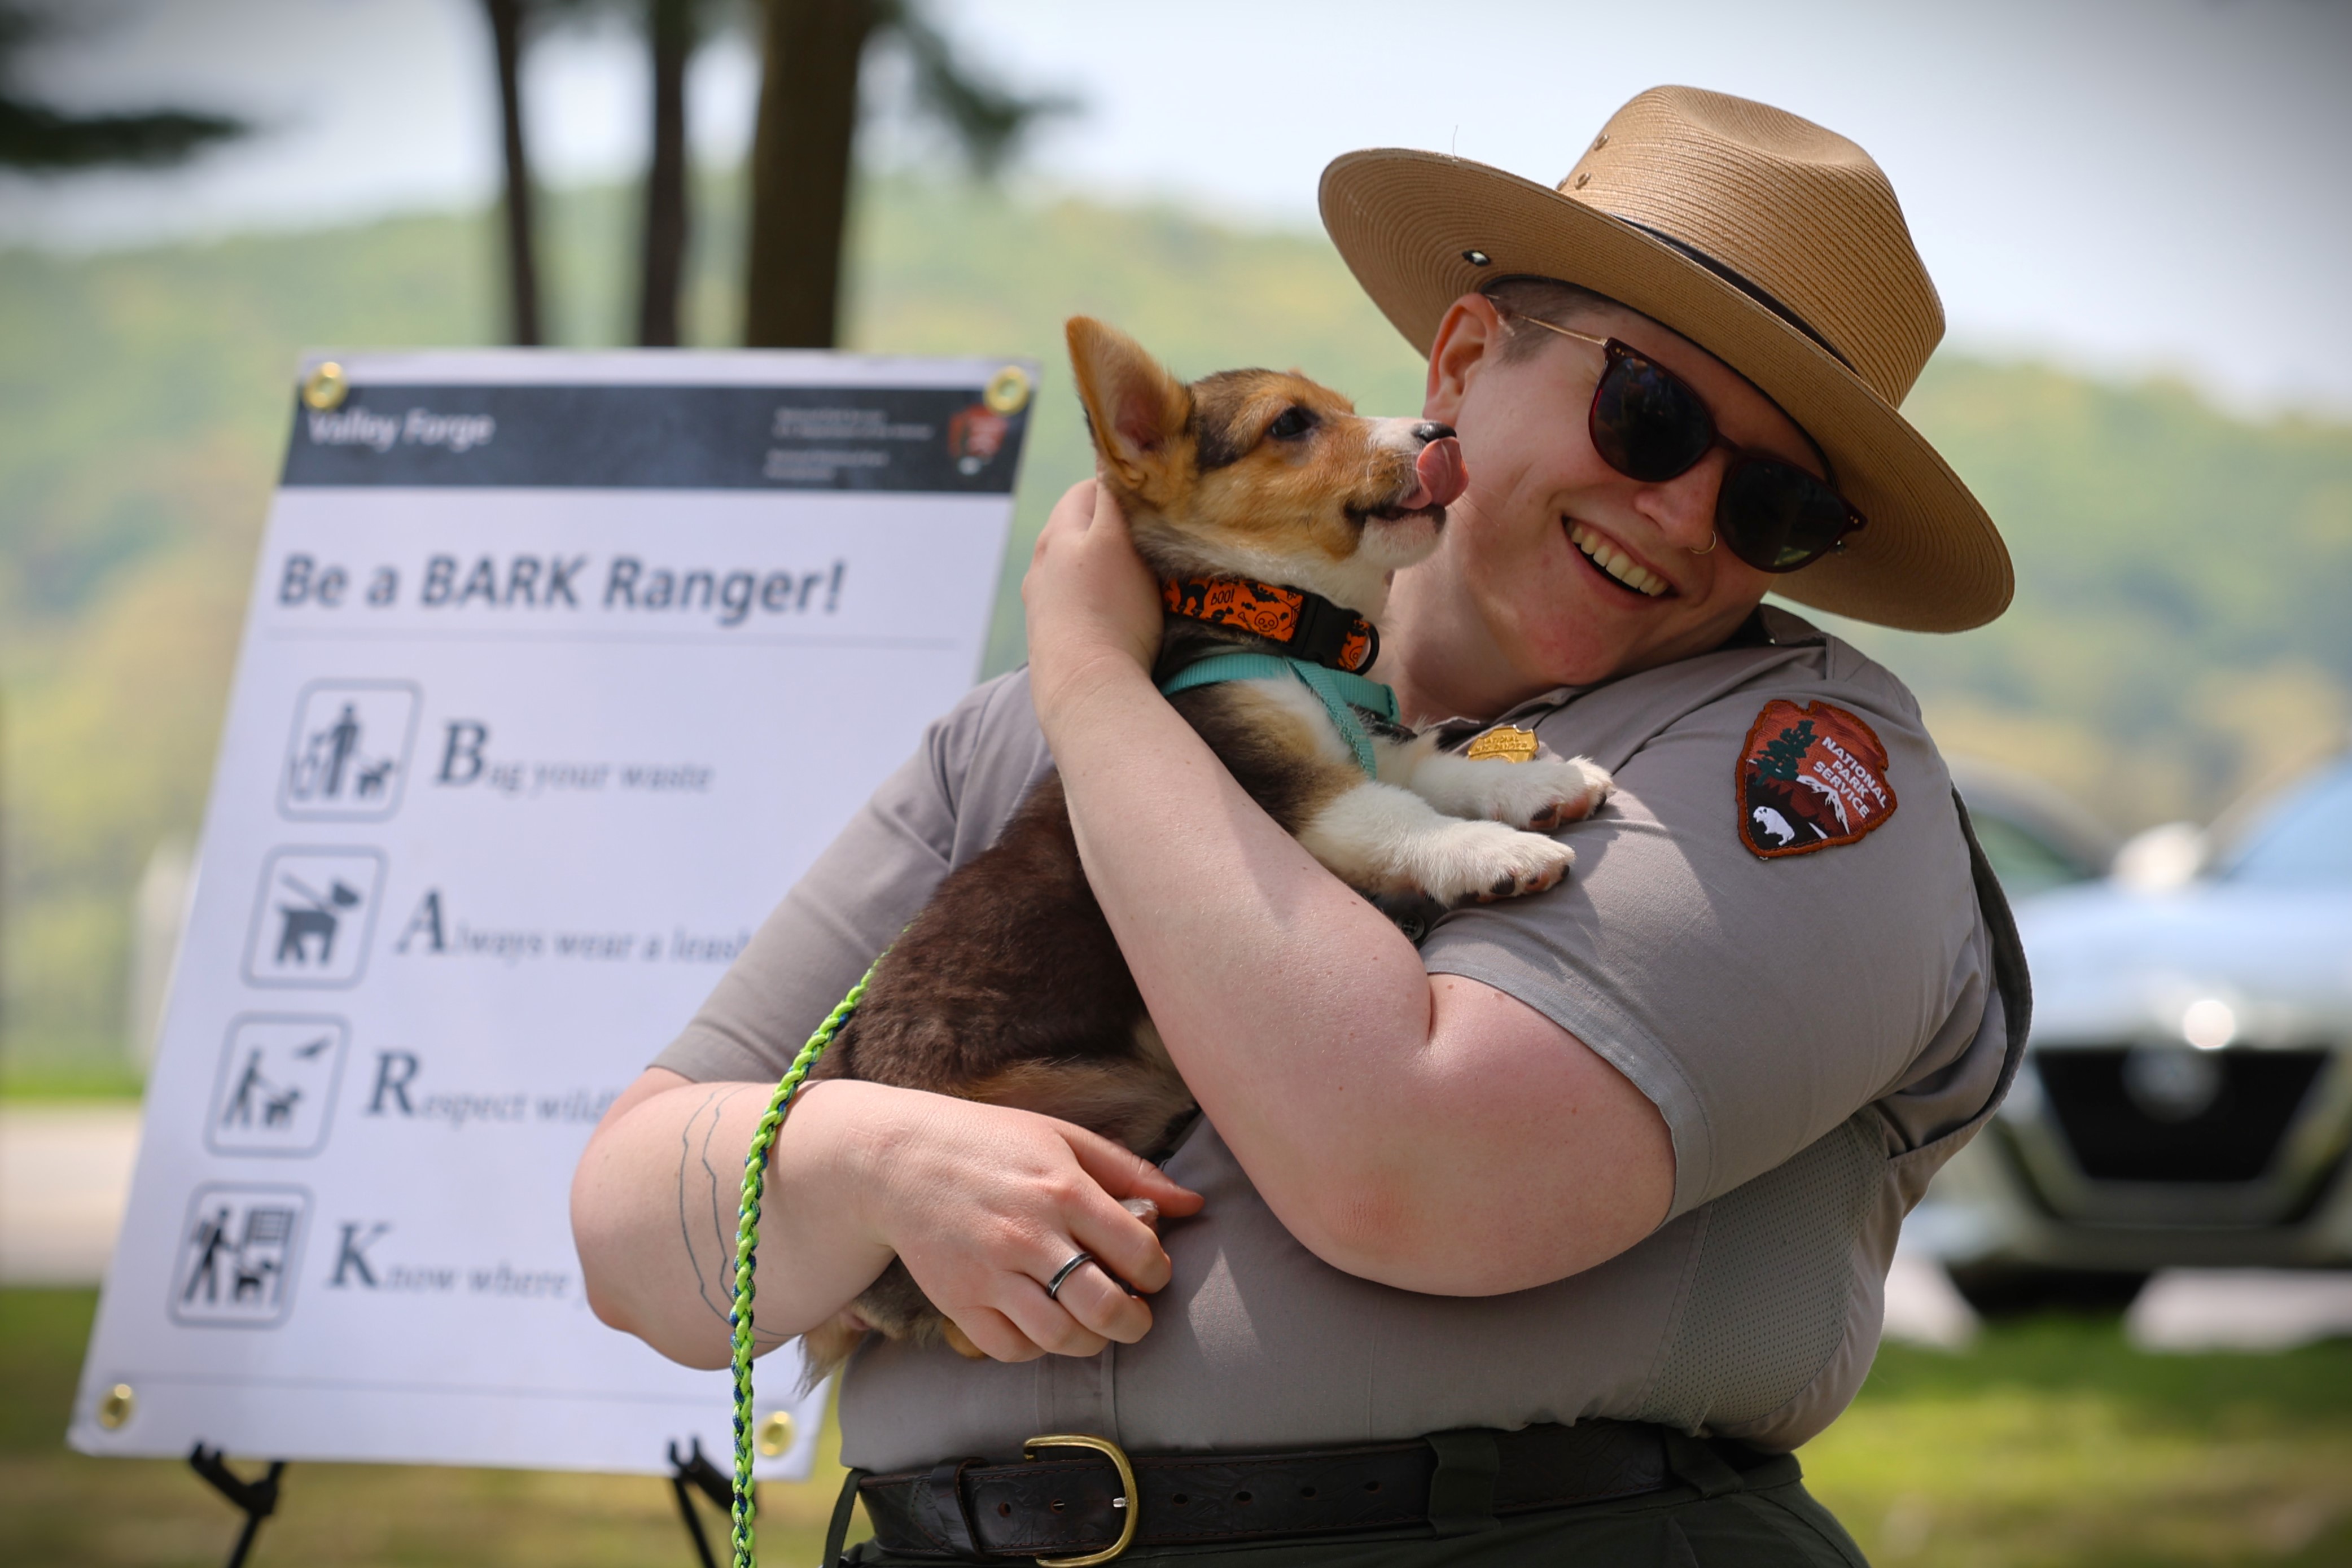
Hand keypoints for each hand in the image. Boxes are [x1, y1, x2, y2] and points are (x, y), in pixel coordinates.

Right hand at [853, 1085, 1203, 1361]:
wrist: (898, 1159)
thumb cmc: (990, 1142)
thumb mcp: (1063, 1138)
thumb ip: (1132, 1172)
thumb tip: (1193, 1204)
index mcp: (1063, 1190)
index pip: (1138, 1253)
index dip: (1157, 1271)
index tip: (1150, 1270)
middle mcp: (1029, 1236)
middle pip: (1106, 1308)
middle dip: (1136, 1321)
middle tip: (1135, 1314)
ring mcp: (990, 1274)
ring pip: (1062, 1338)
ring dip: (1091, 1341)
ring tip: (1094, 1324)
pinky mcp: (959, 1302)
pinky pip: (1012, 1349)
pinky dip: (1038, 1348)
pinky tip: (1045, 1324)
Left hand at [1022, 480, 1162, 729]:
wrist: (1085, 690)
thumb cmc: (1111, 612)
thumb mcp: (1117, 541)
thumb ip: (1113, 497)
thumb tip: (1110, 458)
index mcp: (1057, 533)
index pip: (1091, 488)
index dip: (1124, 488)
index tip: (1154, 501)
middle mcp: (1041, 563)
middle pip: (1079, 526)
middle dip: (1111, 523)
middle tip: (1151, 537)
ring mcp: (1042, 601)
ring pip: (1075, 564)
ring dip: (1101, 561)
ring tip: (1135, 577)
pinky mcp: (1049, 634)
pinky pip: (1073, 599)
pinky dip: (1092, 594)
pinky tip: (1113, 611)